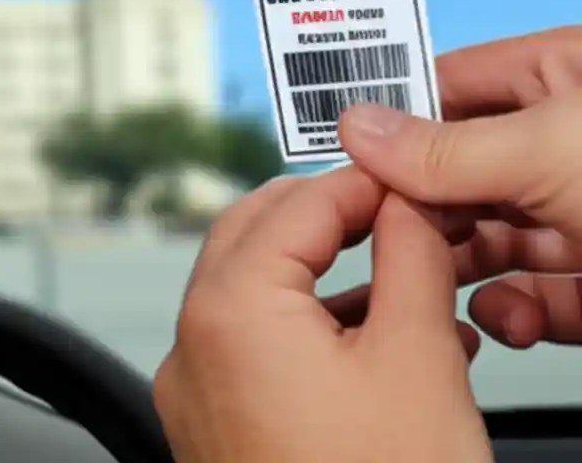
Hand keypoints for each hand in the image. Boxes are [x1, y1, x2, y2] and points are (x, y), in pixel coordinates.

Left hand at [153, 168, 489, 462]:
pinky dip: (309, 331)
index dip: (362, 184)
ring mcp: (195, 392)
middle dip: (327, 216)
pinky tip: (380, 343)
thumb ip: (408, 256)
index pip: (295, 206)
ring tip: (411, 281)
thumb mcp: (416, 357)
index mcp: (230, 311)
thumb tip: (405, 205)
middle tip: (395, 210)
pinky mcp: (212, 430)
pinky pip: (253, 351)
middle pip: (254, 236)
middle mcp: (193, 345)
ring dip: (326, 275)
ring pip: (254, 294)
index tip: (410, 180)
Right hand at [337, 25, 581, 348]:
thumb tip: (353, 126)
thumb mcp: (550, 151)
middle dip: (424, 209)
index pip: (453, 84)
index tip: (342, 158)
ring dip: (460, 269)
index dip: (395, 120)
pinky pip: (538, 296)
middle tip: (381, 233)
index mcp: (565, 77)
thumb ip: (444, 149)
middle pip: (462, 171)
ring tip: (431, 282)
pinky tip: (506, 317)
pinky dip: (515, 313)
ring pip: (494, 240)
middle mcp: (570, 142)